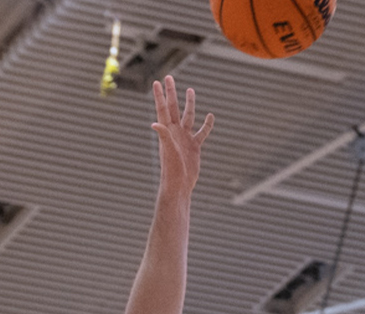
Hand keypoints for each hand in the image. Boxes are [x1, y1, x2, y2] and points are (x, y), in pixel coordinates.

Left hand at [151, 75, 213, 194]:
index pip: (162, 109)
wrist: (180, 185)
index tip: (157, 82)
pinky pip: (202, 132)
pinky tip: (210, 116)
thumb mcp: (168, 151)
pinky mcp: (194, 146)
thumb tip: (154, 123)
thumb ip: (163, 136)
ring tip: (190, 90)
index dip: (160, 95)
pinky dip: (207, 124)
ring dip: (189, 103)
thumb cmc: (171, 170)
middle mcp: (175, 132)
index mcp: (167, 131)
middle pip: (173, 107)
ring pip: (188, 116)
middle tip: (170, 77)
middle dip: (171, 93)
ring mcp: (185, 138)